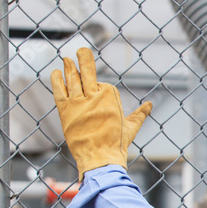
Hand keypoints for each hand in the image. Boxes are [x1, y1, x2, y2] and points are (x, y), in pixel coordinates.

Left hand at [50, 47, 151, 179]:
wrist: (100, 158)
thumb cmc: (116, 144)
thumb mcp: (130, 127)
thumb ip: (139, 114)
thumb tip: (150, 105)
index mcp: (111, 97)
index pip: (102, 85)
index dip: (100, 90)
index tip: (100, 99)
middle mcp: (94, 96)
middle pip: (87, 73)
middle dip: (83, 59)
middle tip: (81, 49)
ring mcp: (78, 102)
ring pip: (72, 80)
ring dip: (69, 68)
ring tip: (66, 59)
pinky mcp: (65, 110)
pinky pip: (59, 91)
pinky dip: (57, 81)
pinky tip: (56, 72)